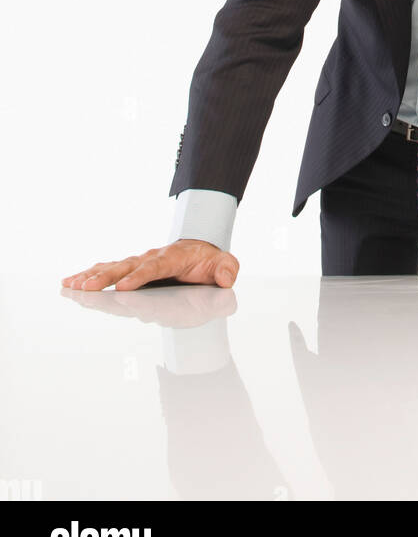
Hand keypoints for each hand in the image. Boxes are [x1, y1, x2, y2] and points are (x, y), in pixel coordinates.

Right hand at [61, 240, 238, 290]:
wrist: (199, 249)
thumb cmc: (208, 260)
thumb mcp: (223, 263)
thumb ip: (226, 269)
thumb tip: (226, 278)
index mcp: (172, 258)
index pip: (154, 267)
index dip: (139, 277)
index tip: (124, 287)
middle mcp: (150, 258)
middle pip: (126, 267)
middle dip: (107, 277)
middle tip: (89, 288)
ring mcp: (138, 262)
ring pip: (112, 267)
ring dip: (93, 276)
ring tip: (73, 285)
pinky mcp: (130, 269)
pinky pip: (108, 270)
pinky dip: (89, 275)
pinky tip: (71, 282)